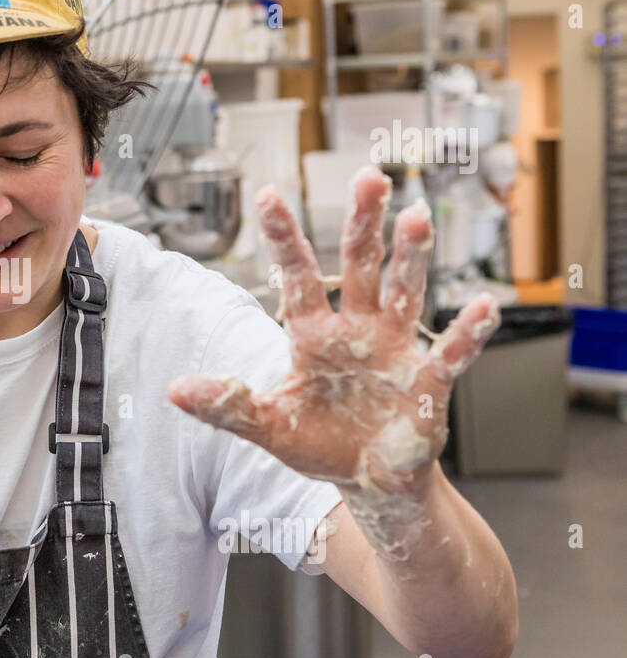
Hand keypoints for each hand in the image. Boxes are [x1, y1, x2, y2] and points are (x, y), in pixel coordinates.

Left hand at [167, 166, 499, 497]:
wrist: (369, 481)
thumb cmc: (319, 444)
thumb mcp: (267, 425)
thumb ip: (227, 405)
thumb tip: (174, 391)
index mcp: (314, 334)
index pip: (297, 276)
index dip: (285, 237)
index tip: (267, 193)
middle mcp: (358, 330)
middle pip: (360, 267)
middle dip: (362, 223)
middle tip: (368, 176)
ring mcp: (396, 351)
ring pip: (404, 293)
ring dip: (410, 257)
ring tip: (416, 217)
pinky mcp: (428, 383)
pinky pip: (451, 353)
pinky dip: (468, 333)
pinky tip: (484, 306)